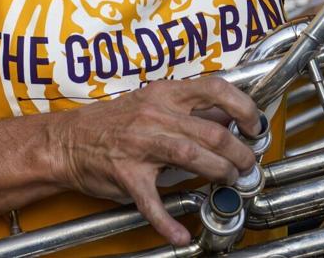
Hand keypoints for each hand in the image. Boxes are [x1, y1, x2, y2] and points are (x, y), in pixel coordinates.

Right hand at [48, 75, 260, 246]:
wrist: (68, 140)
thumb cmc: (112, 122)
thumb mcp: (152, 101)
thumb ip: (189, 109)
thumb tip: (229, 114)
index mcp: (163, 94)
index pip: (214, 88)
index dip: (243, 106)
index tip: (255, 123)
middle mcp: (154, 115)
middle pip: (211, 131)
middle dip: (239, 151)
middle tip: (247, 163)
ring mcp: (140, 144)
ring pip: (192, 156)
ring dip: (219, 171)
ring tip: (229, 180)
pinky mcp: (127, 174)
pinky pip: (152, 201)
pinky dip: (167, 221)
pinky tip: (178, 234)